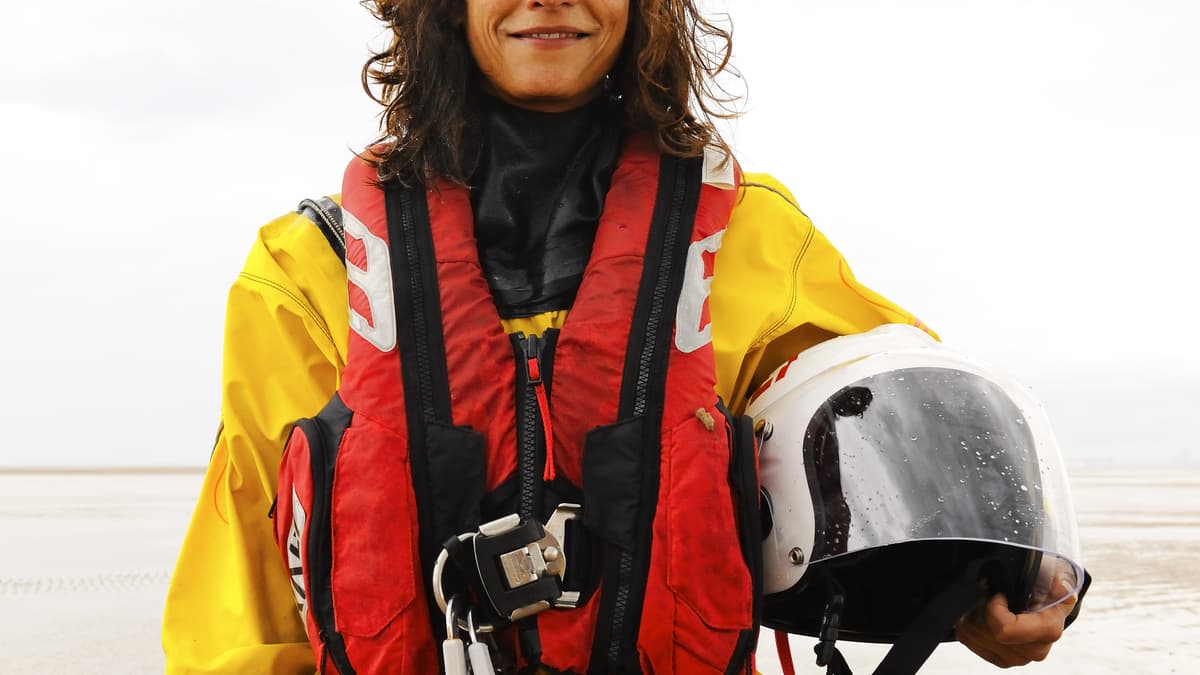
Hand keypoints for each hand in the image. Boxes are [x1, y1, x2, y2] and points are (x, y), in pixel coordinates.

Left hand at [954, 577, 1077, 667]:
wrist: (1044, 598)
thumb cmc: (1046, 583)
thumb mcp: (1055, 574)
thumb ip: (1059, 580)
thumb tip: (1064, 590)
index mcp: (1048, 630)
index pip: (1005, 630)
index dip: (992, 609)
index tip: (998, 593)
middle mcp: (1034, 650)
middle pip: (986, 634)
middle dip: (980, 610)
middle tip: (987, 594)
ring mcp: (1016, 658)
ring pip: (975, 637)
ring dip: (973, 616)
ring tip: (984, 602)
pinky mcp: (1000, 659)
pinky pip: (969, 642)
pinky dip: (968, 625)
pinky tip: (979, 613)